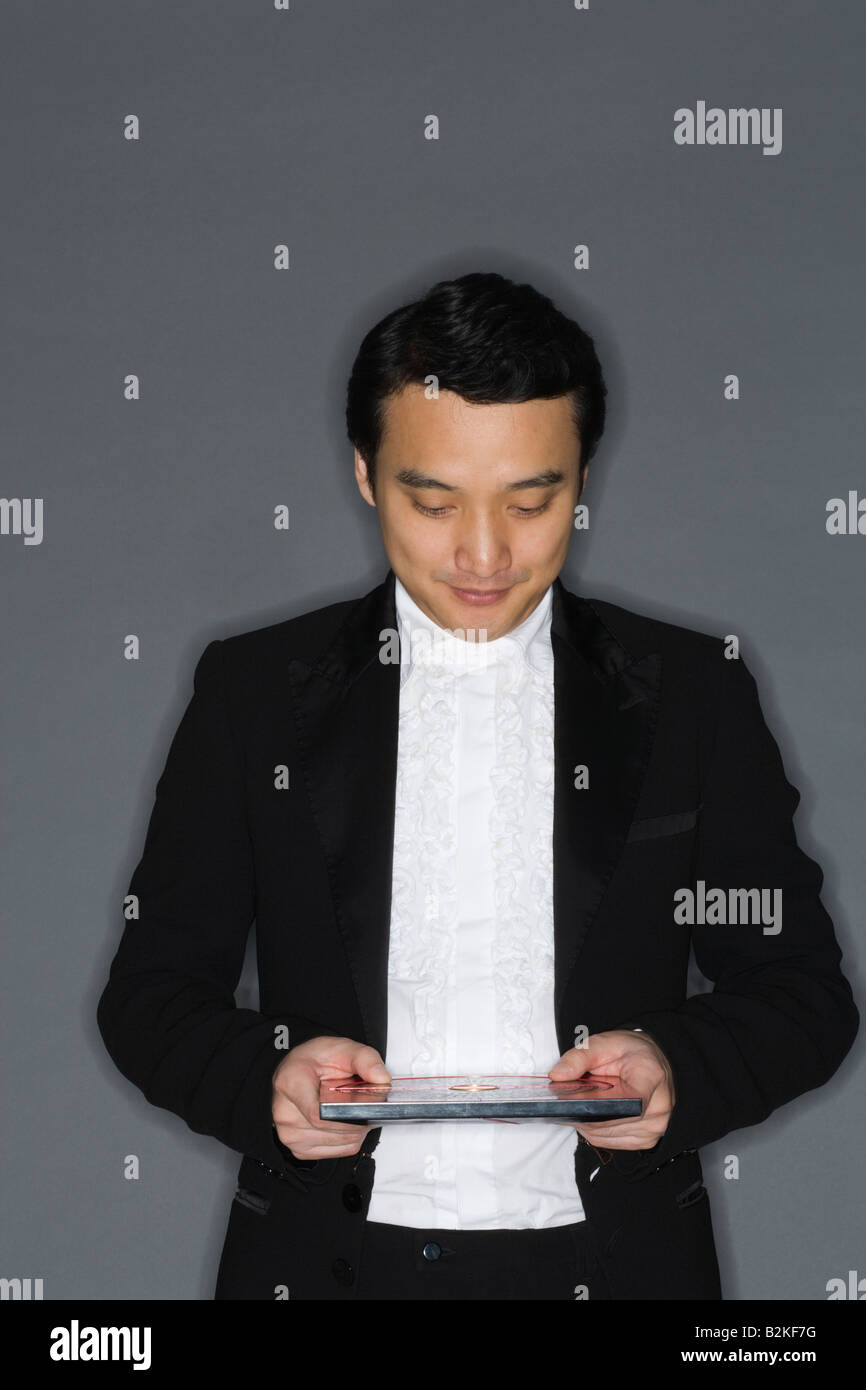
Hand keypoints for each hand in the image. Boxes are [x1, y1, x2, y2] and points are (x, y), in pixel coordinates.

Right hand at [271, 1035, 390, 1160]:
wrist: (301, 1068)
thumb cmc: (317, 1060)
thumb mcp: (343, 1048)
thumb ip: (366, 1060)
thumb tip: (382, 1079)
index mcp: (290, 1083)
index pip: (320, 1114)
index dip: (350, 1114)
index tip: (366, 1105)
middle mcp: (284, 1112)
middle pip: (332, 1130)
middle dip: (358, 1119)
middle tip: (365, 1101)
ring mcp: (290, 1134)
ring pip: (338, 1143)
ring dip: (355, 1130)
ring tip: (352, 1108)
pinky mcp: (299, 1149)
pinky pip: (336, 1152)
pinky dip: (348, 1139)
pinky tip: (345, 1121)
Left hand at [548, 1029, 674, 1151]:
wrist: (652, 1061)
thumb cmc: (632, 1052)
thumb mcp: (604, 1043)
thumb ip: (579, 1057)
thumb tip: (557, 1075)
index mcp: (650, 1077)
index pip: (624, 1102)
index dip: (593, 1106)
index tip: (573, 1099)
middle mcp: (658, 1106)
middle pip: (607, 1122)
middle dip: (581, 1111)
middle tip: (569, 1095)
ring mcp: (653, 1127)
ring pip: (604, 1134)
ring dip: (586, 1121)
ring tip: (585, 1100)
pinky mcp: (646, 1140)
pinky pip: (609, 1141)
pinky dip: (595, 1129)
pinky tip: (594, 1112)